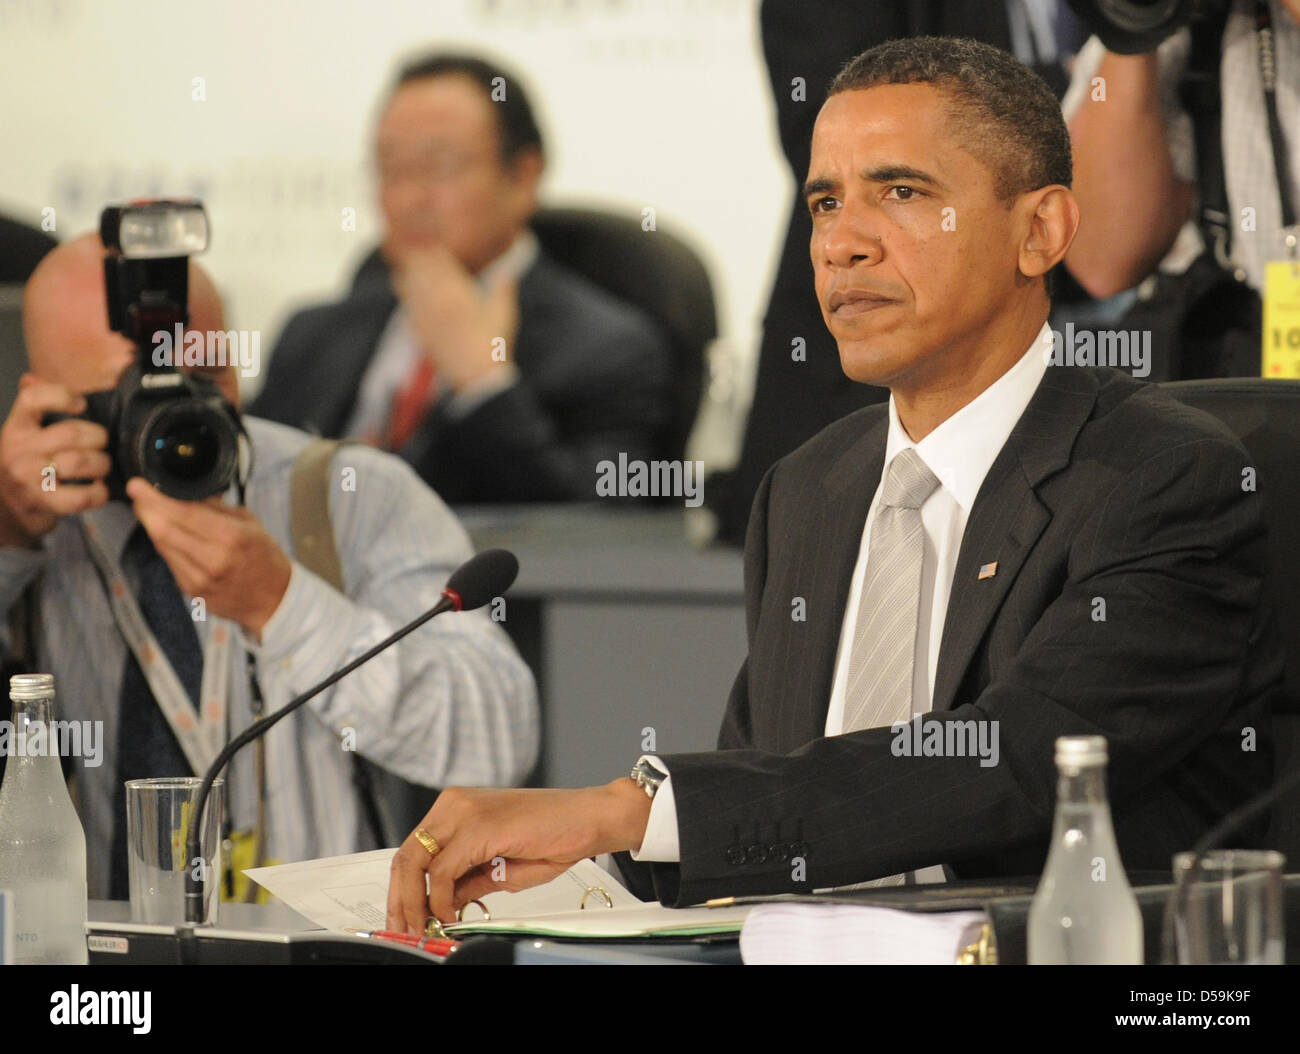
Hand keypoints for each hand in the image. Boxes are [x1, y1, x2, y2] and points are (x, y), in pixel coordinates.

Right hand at [0, 374, 110, 547]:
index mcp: (16, 427)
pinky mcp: (41, 503)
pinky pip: (81, 496)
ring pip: (79, 462)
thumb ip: (33, 407)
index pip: (33, 398)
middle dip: (98, 437)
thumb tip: (31, 378)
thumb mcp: (24, 435)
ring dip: (102, 464)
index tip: (81, 405)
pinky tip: (100, 489)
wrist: (6, 510)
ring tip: (103, 466)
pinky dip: (99, 493)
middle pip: (71, 433)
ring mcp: (27, 478)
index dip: (62, 395)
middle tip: (103, 444)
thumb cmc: (25, 466)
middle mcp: (17, 449)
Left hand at [125, 478, 291, 637]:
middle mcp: (213, 559)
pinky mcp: (191, 590)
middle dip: (146, 508)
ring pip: (162, 546)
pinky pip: (170, 561)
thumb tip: (185, 491)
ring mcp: (199, 578)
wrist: (273, 600)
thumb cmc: (265, 557)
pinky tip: (167, 533)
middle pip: (164, 530)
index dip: (155, 498)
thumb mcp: (250, 523)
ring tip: (149, 510)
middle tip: (137, 493)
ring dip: (152, 525)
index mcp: (232, 537)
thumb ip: (216, 508)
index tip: (139, 485)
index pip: (183, 513)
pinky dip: (164, 544)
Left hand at [385, 780, 652, 934]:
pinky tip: (451, 914)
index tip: (406, 918)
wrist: (591, 818)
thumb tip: (444, 903)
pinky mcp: (478, 826)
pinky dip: (441, 899)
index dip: (403, 890)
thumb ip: (470, 880)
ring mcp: (464, 811)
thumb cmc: (557, 835)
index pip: (413, 850)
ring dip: (415, 902)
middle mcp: (454, 804)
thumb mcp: (502, 866)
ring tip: (424, 927)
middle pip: (406, 856)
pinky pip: (443, 870)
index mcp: (457, 808)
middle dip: (401, 901)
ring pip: (416, 861)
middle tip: (407, 930)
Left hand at [390, 245, 518, 392]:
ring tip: (406, 257)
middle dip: (418, 254)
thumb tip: (508, 272)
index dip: (435, 247)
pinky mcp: (420, 331)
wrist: (476, 377)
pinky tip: (400, 283)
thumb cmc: (494, 345)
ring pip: (409, 284)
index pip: (441, 261)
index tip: (432, 237)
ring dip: (408, 269)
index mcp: (459, 292)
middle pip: (421, 268)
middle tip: (413, 240)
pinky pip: (407, 305)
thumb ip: (504, 289)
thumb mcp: (504, 314)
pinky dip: (404, 291)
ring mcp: (426, 316)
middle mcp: (438, 301)